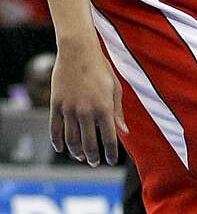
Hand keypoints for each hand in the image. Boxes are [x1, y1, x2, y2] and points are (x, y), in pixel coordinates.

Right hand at [50, 40, 127, 165]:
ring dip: (76, 152)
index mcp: (104, 108)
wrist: (78, 51)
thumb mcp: (115, 89)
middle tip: (95, 162)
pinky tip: (61, 148)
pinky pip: (55, 129)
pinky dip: (57, 142)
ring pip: (71, 140)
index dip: (110, 154)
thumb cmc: (101, 69)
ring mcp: (69, 108)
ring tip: (80, 156)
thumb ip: (118, 113)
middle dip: (93, 157)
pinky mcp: (56, 104)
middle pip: (88, 144)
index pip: (109, 139)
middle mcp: (86, 111)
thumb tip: (124, 132)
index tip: (111, 161)